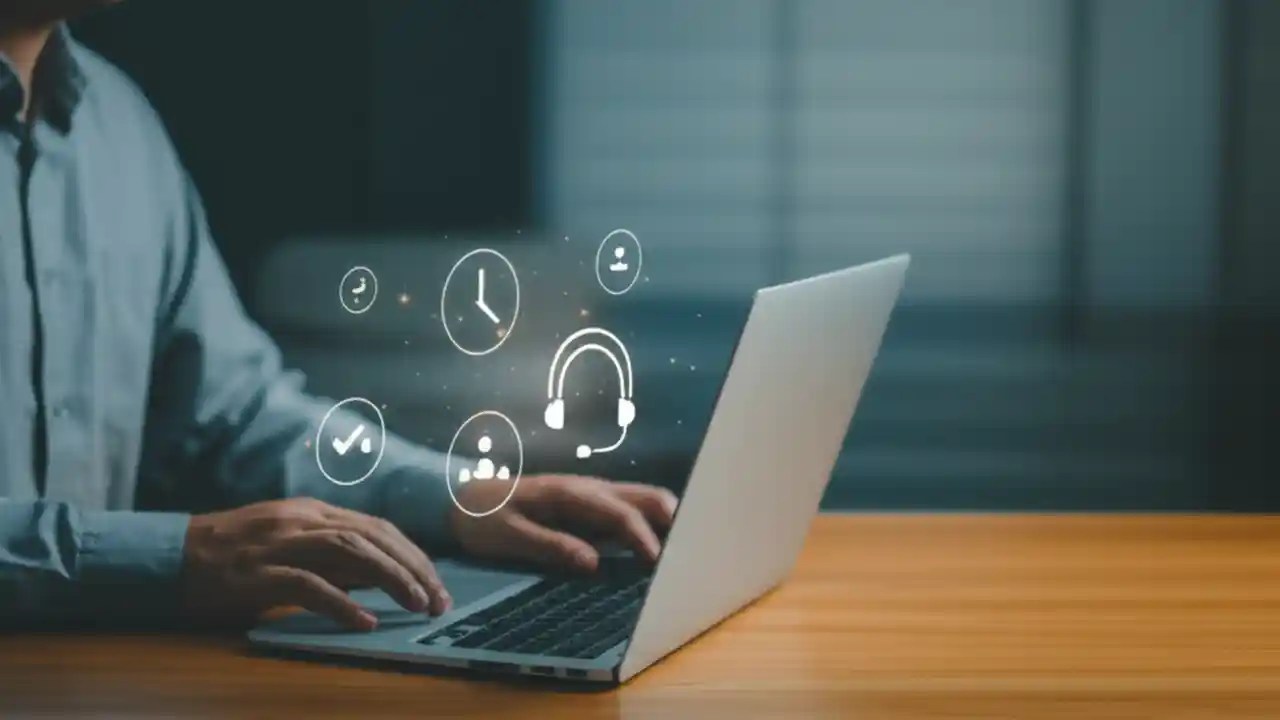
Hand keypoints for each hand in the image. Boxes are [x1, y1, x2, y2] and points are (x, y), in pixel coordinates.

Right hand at [182, 498, 451, 630]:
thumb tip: (380, 579)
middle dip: (413, 567)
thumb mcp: (288, 547)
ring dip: (391, 579)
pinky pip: (307, 585)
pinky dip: (340, 602)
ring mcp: (278, 544)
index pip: (377, 527)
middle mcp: (300, 520)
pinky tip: (364, 621)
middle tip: (439, 600)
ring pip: (350, 552)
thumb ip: (330, 557)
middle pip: (372, 536)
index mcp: (310, 512)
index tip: (437, 584)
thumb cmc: (232, 559)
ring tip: (417, 605)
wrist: (168, 557)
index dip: (412, 555)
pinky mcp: (256, 573)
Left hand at [451, 474, 677, 572]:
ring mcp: (592, 496)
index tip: (657, 562)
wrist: (460, 498)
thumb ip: (551, 546)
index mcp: (571, 494)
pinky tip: (659, 548)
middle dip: (673, 519)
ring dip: (666, 521)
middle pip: (645, 496)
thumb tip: (593, 562)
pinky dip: (651, 525)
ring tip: (683, 552)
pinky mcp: (590, 508)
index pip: (620, 512)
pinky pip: (629, 511)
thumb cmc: (484, 518)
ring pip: (642, 500)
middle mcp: (589, 489)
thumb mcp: (509, 536)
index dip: (642, 536)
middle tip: (689, 552)